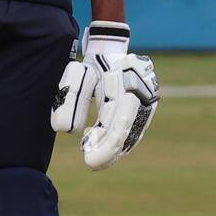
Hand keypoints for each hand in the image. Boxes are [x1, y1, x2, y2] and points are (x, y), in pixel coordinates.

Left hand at [51, 21, 158, 169]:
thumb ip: (72, 98)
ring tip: (97, 161)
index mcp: (126, 84)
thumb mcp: (79, 75)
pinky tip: (107, 150)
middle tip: (92, 165)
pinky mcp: (147, 106)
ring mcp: (148, 99)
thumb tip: (66, 130)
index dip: (105, 146)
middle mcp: (143, 93)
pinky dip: (122, 141)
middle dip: (109, 152)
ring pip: (134, 132)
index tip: (89, 160)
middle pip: (127, 132)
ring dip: (116, 150)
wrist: (112, 50)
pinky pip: (136, 128)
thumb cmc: (93, 64)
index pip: (117, 124)